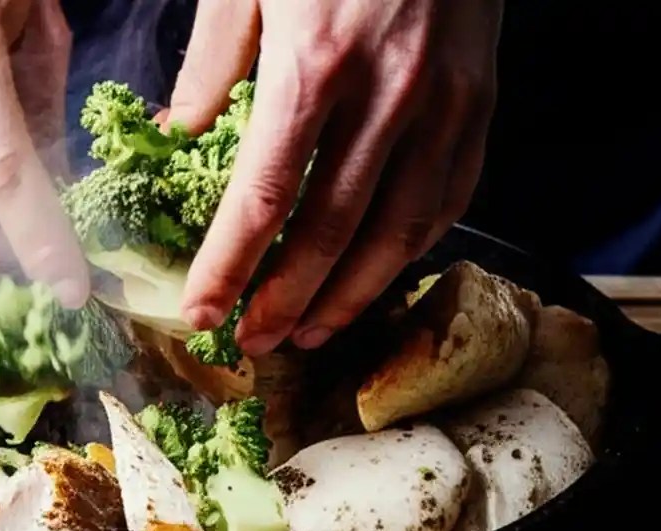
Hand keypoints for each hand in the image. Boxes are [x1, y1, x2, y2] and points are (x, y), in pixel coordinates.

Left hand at [166, 0, 502, 353]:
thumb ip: (213, 59)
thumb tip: (179, 135)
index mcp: (314, 64)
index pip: (263, 198)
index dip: (229, 267)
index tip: (201, 313)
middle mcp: (387, 97)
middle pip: (330, 233)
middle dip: (285, 300)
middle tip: (253, 342)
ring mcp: (444, 105)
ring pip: (398, 232)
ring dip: (350, 295)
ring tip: (310, 332)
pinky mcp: (480, 105)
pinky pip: (449, 199)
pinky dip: (411, 250)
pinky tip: (377, 277)